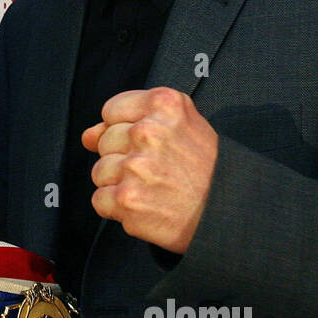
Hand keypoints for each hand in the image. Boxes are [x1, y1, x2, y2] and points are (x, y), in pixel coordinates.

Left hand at [81, 87, 218, 254]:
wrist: (228, 213)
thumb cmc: (207, 169)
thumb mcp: (183, 126)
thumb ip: (133, 120)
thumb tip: (88, 134)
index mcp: (164, 104)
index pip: (112, 110)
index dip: (123, 129)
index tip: (143, 144)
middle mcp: (147, 131)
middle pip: (104, 141)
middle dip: (122, 158)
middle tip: (154, 171)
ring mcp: (135, 166)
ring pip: (99, 171)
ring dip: (119, 184)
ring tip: (151, 189)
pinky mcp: (127, 199)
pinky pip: (100, 200)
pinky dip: (117, 208)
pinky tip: (145, 205)